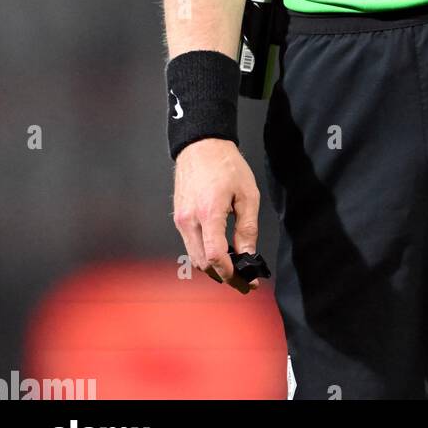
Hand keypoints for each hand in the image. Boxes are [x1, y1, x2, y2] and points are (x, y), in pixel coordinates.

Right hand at [172, 138, 261, 293]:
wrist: (201, 145)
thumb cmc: (226, 165)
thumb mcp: (247, 194)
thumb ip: (247, 228)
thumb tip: (248, 254)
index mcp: (208, 212)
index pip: (214, 256)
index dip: (230, 273)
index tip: (246, 281)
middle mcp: (189, 220)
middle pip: (202, 263)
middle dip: (223, 276)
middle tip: (243, 281)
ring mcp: (181, 220)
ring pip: (194, 256)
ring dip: (212, 267)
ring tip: (234, 268)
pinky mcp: (179, 218)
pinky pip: (190, 244)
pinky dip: (204, 254)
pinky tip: (220, 252)